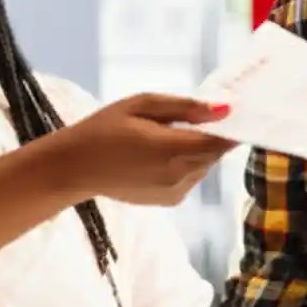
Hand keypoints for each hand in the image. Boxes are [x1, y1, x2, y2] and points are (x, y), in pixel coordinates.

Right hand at [61, 94, 235, 205]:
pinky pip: (191, 178)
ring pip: (204, 165)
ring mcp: (176, 192)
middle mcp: (179, 175)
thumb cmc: (106, 128)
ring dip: (196, 150)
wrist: (75, 168)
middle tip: (188, 118)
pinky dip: (185, 164)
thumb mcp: (143, 105)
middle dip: (210, 136)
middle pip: (215, 153)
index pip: (222, 141)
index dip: (231, 127)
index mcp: (173, 150)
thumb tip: (224, 109)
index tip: (230, 112)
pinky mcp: (170, 201)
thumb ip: (186, 107)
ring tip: (165, 137)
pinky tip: (159, 156)